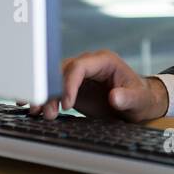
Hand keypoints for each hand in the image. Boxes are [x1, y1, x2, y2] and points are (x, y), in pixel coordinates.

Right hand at [28, 50, 167, 121]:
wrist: (138, 103)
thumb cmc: (141, 97)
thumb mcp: (139, 100)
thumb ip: (128, 98)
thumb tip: (115, 97)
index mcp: (104, 61)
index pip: (79, 66)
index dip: (69, 83)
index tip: (66, 104)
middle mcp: (89, 64)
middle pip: (62, 71)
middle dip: (51, 90)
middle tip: (44, 110)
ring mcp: (79, 75)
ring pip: (54, 80)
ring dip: (45, 96)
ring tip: (38, 113)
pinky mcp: (72, 87)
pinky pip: (54, 89)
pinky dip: (44, 97)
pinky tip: (33, 107)